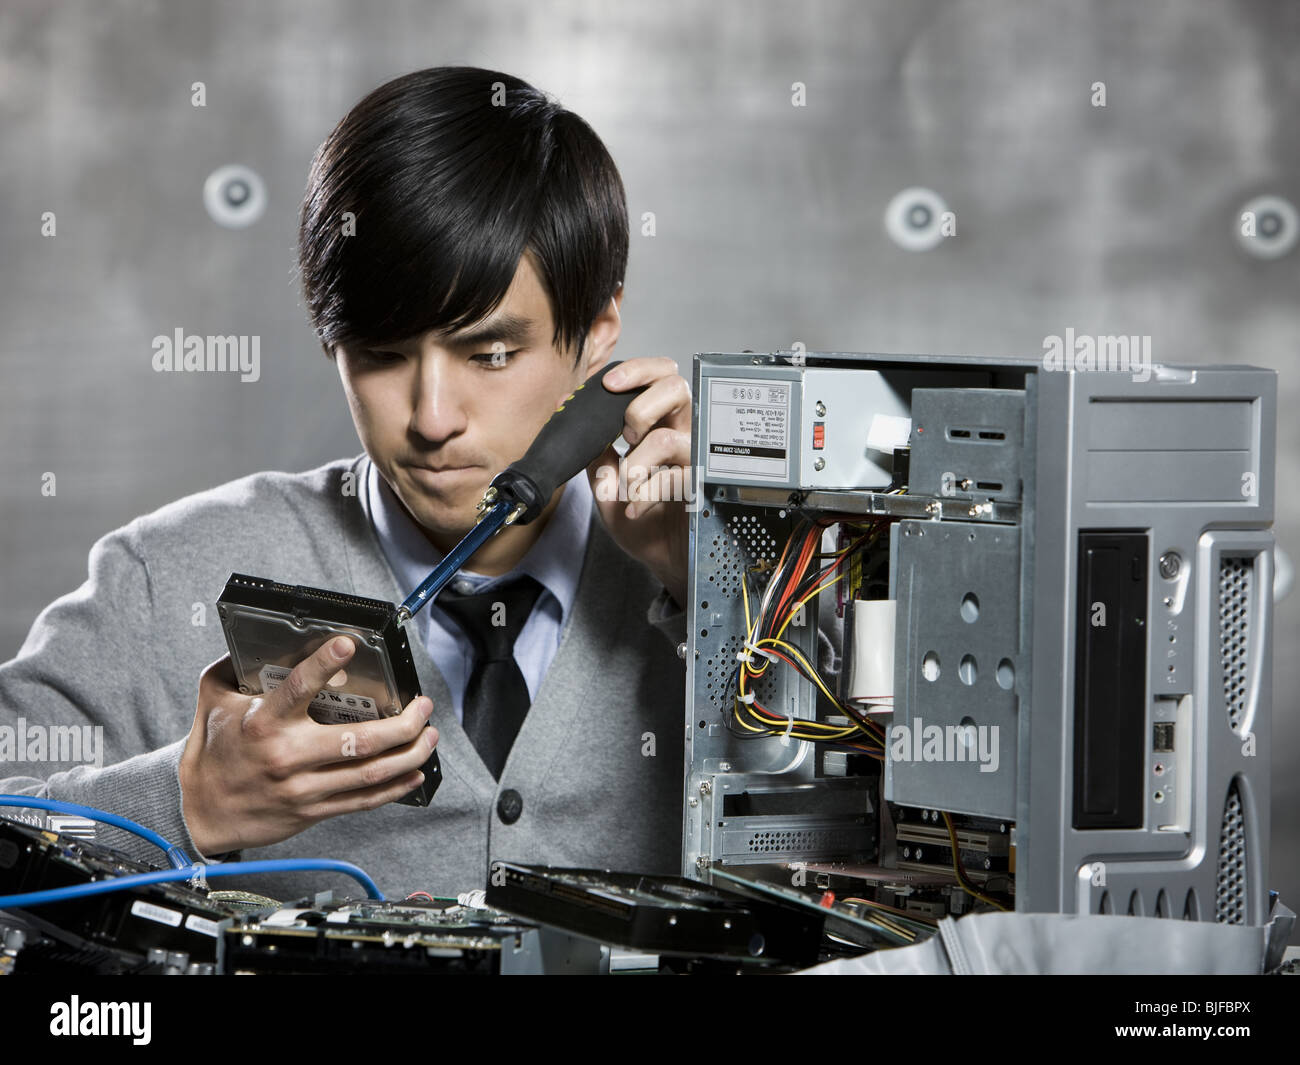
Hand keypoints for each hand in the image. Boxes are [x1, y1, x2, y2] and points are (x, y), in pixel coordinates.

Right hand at [179, 636, 437, 855]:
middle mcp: (286, 755)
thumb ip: (234, 666)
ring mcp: (302, 788)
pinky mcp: (311, 811)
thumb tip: (257, 635)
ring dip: (409, 754)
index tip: (349, 643)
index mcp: (261, 722)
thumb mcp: (213, 699)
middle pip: (358, 740)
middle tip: (423, 707)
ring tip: (429, 735)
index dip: (324, 664)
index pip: (297, 688)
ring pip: (369, 772)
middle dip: (403, 724)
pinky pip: (362, 800)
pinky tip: (414, 773)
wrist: (198, 811)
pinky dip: (395, 787)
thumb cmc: (212, 750)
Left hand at [586, 356, 690, 607]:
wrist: (659, 559)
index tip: (609, 384)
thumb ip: (593, 447)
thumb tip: (565, 407)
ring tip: (626, 484)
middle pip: (676, 386)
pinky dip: (644, 493)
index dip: (638, 371)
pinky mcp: (701, 486)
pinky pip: (673, 478)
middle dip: (642, 403)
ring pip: (669, 437)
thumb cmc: (639, 520)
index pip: (658, 377)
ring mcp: (694, 459)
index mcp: (660, 423)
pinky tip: (633, 507)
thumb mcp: (604, 480)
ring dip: (636, 461)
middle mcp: (681, 433)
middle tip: (626, 432)